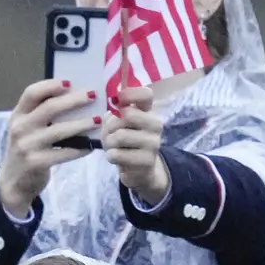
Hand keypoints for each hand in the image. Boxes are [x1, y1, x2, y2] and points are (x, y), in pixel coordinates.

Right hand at [0, 80, 100, 216]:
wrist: (13, 181)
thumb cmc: (26, 148)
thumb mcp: (26, 128)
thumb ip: (41, 113)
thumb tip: (73, 95)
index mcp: (18, 114)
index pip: (31, 93)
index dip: (50, 85)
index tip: (69, 82)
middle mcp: (19, 128)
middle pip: (49, 108)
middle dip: (73, 100)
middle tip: (93, 96)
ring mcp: (26, 146)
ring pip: (59, 130)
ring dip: (81, 124)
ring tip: (98, 120)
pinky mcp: (35, 162)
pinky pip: (63, 153)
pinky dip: (79, 148)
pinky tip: (91, 146)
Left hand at [102, 88, 169, 204]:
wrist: (137, 170)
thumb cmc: (124, 142)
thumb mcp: (118, 123)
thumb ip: (116, 111)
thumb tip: (115, 102)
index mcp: (148, 112)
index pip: (146, 94)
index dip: (130, 94)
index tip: (117, 101)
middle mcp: (156, 125)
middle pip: (127, 115)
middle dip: (110, 126)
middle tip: (109, 134)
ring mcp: (154, 143)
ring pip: (120, 136)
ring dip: (109, 142)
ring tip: (112, 147)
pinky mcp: (148, 160)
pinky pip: (118, 154)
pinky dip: (111, 155)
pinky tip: (116, 157)